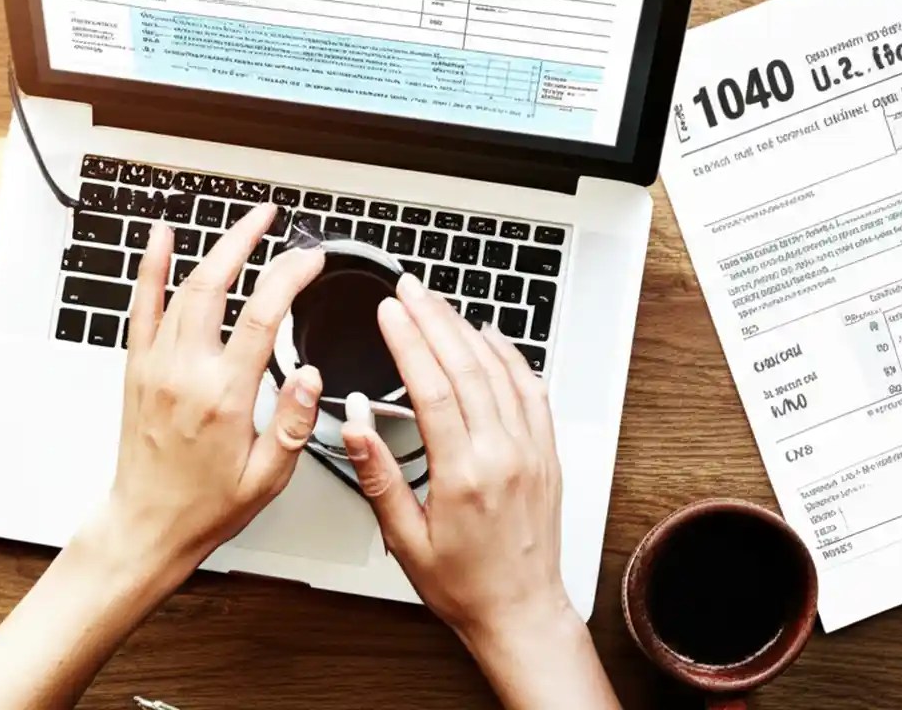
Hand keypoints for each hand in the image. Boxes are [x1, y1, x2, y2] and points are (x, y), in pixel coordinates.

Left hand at [110, 204, 325, 563]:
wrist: (146, 525)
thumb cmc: (205, 505)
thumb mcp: (267, 477)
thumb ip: (293, 422)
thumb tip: (311, 375)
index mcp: (225, 397)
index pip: (263, 315)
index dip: (290, 276)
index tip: (311, 259)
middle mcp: (185, 373)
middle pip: (216, 284)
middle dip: (246, 239)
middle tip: (271, 217)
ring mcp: (156, 366)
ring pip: (183, 289)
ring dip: (212, 249)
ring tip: (241, 226)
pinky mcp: (137, 368)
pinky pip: (141, 306)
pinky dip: (150, 267)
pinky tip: (159, 239)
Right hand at [341, 273, 570, 641]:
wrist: (521, 611)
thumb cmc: (464, 583)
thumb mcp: (405, 538)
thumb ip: (378, 476)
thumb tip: (355, 423)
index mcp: (463, 474)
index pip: (431, 387)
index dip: (407, 340)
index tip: (389, 312)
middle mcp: (504, 455)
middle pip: (466, 365)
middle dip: (434, 319)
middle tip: (410, 290)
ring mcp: (531, 450)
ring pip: (500, 370)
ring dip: (467, 329)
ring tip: (439, 304)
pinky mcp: (546, 453)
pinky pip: (532, 390)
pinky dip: (510, 356)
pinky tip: (490, 339)